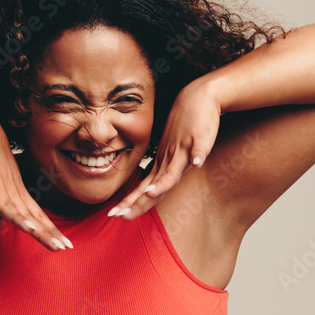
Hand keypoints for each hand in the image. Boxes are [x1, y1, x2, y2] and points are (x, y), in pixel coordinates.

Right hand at [0, 107, 72, 250]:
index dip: (50, 231)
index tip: (66, 246)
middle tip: (60, 247)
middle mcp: (9, 188)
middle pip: (27, 214)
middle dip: (43, 231)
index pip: (37, 216)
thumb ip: (15, 201)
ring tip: (29, 230)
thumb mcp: (8, 182)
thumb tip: (28, 219)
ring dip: (17, 216)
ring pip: (6, 202)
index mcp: (17, 192)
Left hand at [108, 78, 221, 219]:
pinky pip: (199, 148)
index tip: (114, 215)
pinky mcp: (200, 138)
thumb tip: (148, 191)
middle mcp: (169, 161)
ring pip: (173, 170)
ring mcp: (184, 150)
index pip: (144, 190)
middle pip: (153, 187)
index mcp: (162, 166)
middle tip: (116, 214)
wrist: (197, 99)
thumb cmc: (183, 129)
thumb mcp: (171, 154)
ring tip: (150, 193)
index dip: (131, 204)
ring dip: (162, 183)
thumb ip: (164, 173)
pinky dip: (198, 155)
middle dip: (136, 202)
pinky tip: (197, 162)